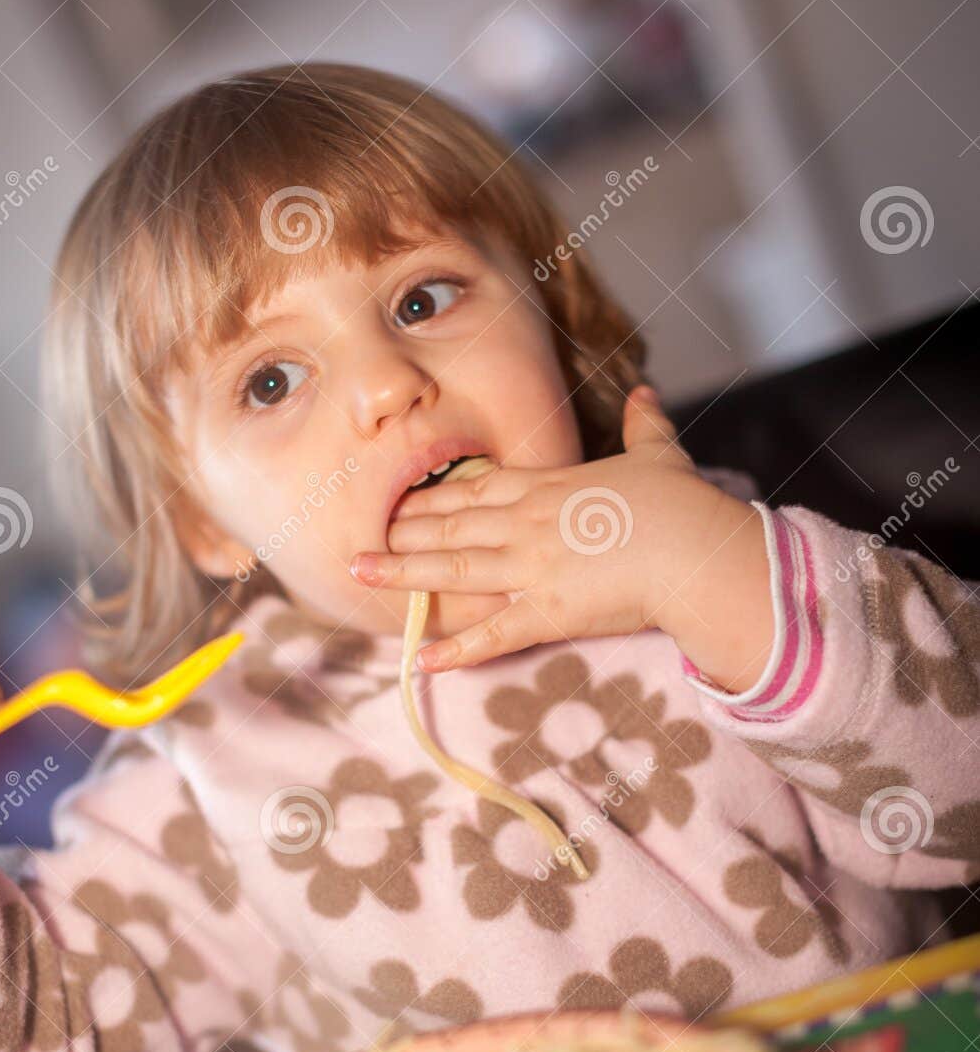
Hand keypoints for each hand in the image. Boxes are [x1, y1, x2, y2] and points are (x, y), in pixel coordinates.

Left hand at [350, 387, 773, 688]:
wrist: (693, 549)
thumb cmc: (680, 503)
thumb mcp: (659, 455)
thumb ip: (645, 424)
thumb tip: (646, 392)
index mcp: (548, 489)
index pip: (477, 489)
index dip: (435, 496)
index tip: (402, 499)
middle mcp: (527, 525)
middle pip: (451, 526)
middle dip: (403, 532)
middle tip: (362, 538)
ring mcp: (531, 569)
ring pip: (452, 570)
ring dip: (402, 573)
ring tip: (359, 574)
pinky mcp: (546, 613)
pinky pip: (491, 635)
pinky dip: (455, 650)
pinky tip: (419, 659)